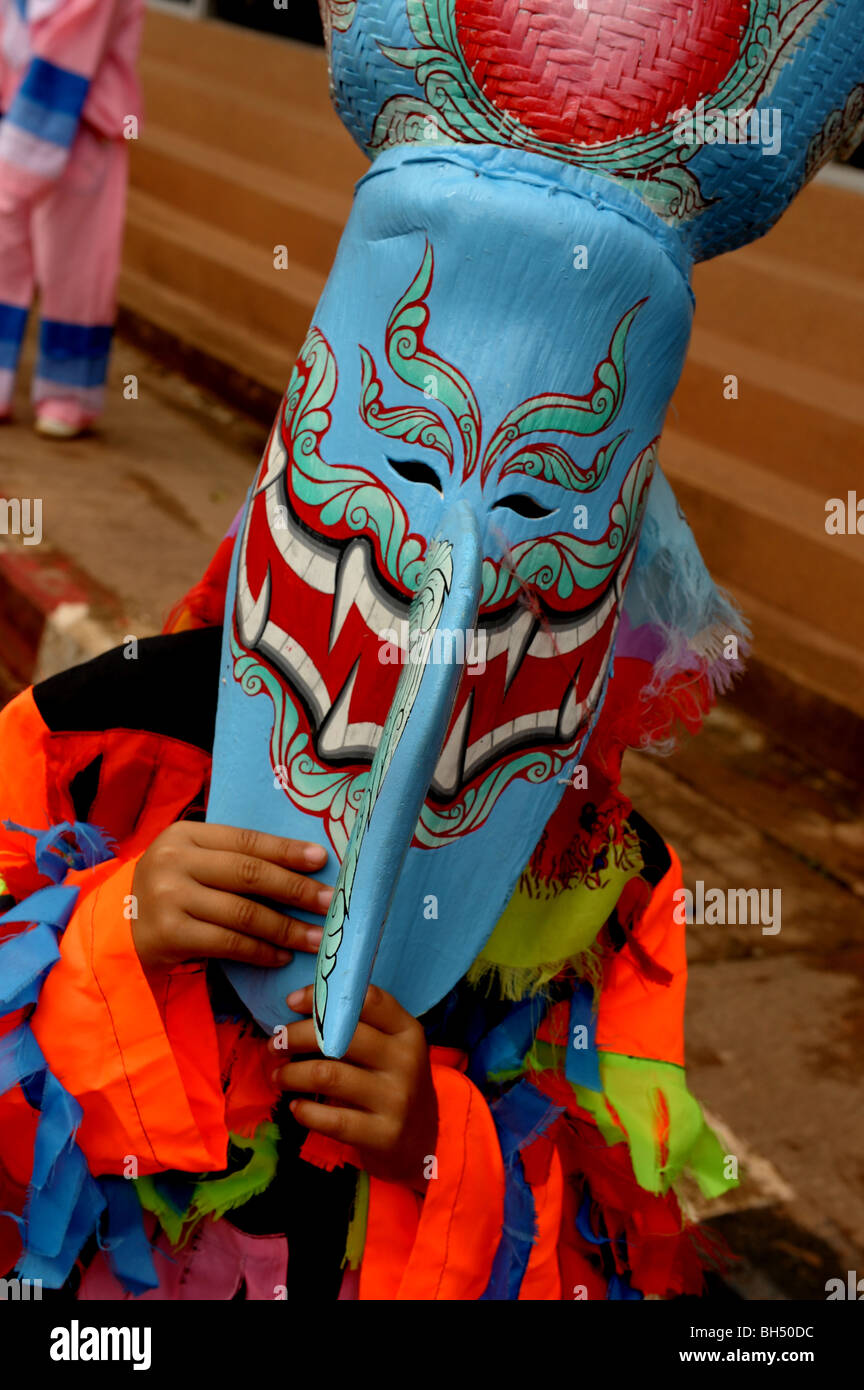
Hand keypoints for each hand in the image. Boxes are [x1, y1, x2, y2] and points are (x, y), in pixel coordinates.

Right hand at [131, 822, 332, 973]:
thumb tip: (302, 866)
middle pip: (249, 874)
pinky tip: (281, 956)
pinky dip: (260, 951)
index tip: (322, 860)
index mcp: (184, 834)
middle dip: (296, 890)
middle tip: (329, 903)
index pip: (246, 840)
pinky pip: (228, 944)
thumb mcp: (191, 864)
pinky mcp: (168, 935)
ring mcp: (167, 898)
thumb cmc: (168, 894)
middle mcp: (173, 860)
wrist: (116, 934)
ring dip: (286, 928)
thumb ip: (231, 859)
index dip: (287, 851)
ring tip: (315, 938)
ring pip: (243, 913)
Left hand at [269, 983, 437, 1190]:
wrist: (424, 1142)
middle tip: (275, 1044)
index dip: (325, 998)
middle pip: (341, 1036)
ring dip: (292, 1074)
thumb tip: (299, 1005)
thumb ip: (357, 1027)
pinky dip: (306, 1112)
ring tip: (278, 1076)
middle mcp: (405, 1061)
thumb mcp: (390, 1049)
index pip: (368, 1000)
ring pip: (328, 1076)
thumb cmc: (393, 1084)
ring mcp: (396, 1099)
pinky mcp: (383, 1135)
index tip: (292, 1001)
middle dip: (297, 1036)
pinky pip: (333, 1120)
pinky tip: (296, 1108)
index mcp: (408, 1031)